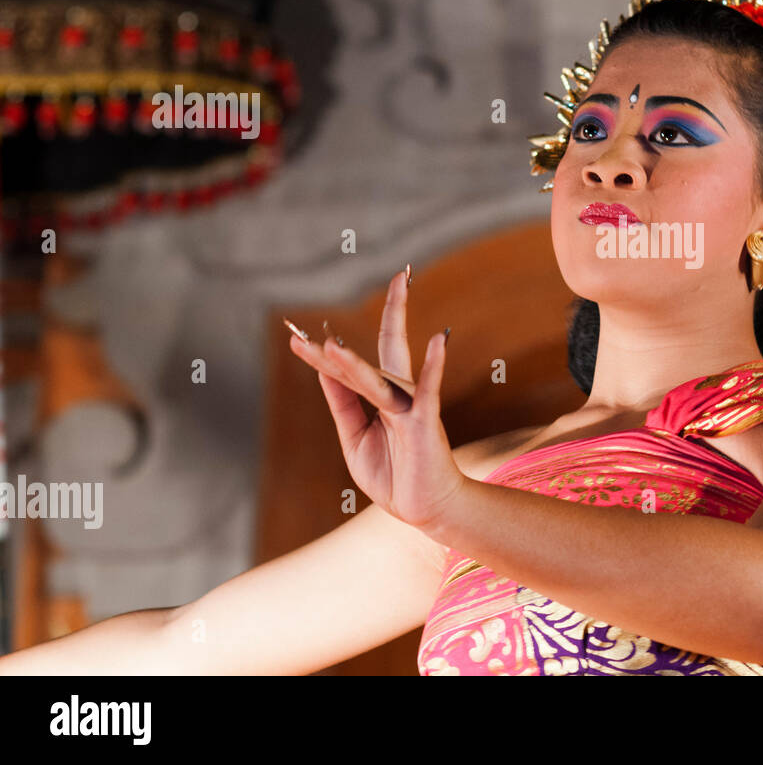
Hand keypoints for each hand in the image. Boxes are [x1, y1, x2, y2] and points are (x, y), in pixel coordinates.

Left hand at [287, 269, 463, 531]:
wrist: (427, 510)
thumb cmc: (396, 476)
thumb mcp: (356, 439)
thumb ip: (342, 404)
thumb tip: (324, 368)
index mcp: (380, 398)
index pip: (348, 368)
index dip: (321, 353)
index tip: (293, 337)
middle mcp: (396, 395)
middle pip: (382, 349)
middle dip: (373, 322)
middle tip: (384, 283)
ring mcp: (410, 407)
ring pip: (377, 377)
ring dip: (352, 363)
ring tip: (326, 346)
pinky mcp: (425, 423)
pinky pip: (428, 390)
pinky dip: (433, 365)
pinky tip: (438, 340)